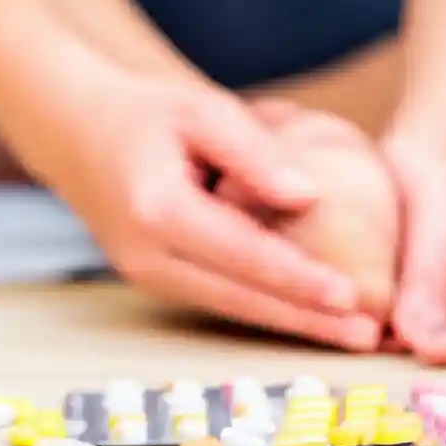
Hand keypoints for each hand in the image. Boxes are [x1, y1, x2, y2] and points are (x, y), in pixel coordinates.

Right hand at [0, 29, 380, 350]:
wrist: (76, 133)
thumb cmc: (147, 113)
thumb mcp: (201, 109)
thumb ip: (255, 152)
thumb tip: (310, 199)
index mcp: (158, 210)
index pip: (244, 253)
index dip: (299, 278)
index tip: (351, 296)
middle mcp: (148, 255)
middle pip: (242, 297)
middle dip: (307, 321)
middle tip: (369, 336)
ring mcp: (147, 276)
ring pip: (231, 308)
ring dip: (292, 324)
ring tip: (351, 336)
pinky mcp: (155, 281)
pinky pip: (218, 300)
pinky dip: (265, 309)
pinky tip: (310, 316)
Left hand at [386, 147, 445, 364]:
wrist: (414, 168)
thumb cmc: (432, 183)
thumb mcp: (435, 224)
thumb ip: (429, 282)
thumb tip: (418, 341)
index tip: (418, 346)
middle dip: (438, 350)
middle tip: (387, 342)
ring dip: (414, 345)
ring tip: (374, 328)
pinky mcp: (444, 316)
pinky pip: (427, 338)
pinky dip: (401, 336)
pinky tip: (372, 321)